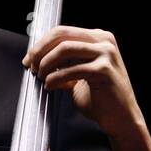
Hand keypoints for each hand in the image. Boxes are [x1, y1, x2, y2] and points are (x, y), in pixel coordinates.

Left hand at [22, 26, 150, 150]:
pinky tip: (50, 86)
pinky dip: (55, 78)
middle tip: (32, 68)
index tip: (28, 59)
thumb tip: (35, 57)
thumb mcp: (79, 73)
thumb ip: (64, 62)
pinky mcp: (104, 70)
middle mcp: (104, 41)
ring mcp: (106, 54)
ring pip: (64, 49)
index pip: (62, 31)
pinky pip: (70, 70)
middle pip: (61, 35)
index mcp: (98, 37)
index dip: (40, 44)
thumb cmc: (100, 98)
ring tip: (42, 78)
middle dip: (40, 51)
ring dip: (47, 64)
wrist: (121, 119)